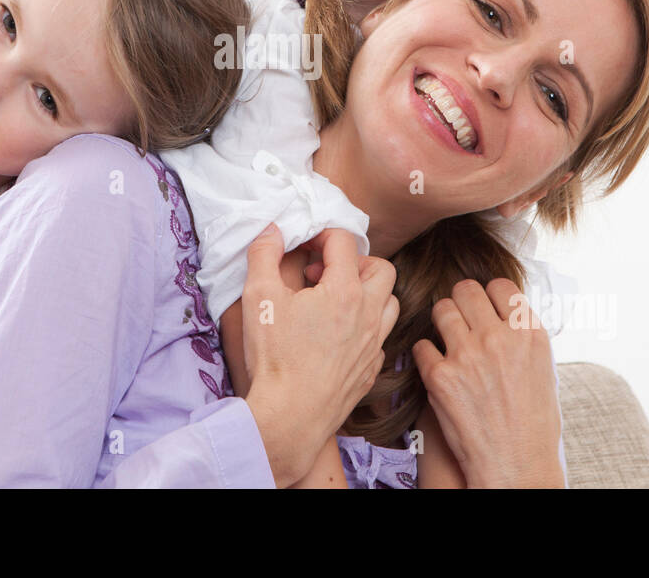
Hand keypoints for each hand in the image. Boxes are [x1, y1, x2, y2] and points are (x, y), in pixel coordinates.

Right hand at [241, 224, 398, 486]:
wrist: (290, 418)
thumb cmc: (275, 358)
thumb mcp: (258, 297)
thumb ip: (264, 254)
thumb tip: (273, 229)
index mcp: (344, 291)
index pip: (344, 242)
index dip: (321, 235)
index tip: (303, 246)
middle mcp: (369, 314)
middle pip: (382, 269)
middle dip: (355, 262)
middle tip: (324, 273)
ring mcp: (374, 344)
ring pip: (390, 303)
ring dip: (368, 293)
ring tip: (335, 301)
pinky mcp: (371, 370)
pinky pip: (380, 337)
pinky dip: (366, 327)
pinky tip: (337, 335)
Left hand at [412, 278, 563, 487]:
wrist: (516, 468)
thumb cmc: (534, 428)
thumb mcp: (545, 372)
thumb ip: (522, 339)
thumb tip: (504, 317)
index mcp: (529, 335)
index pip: (500, 286)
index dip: (490, 294)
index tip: (485, 305)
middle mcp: (499, 338)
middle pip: (466, 290)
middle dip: (461, 300)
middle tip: (460, 316)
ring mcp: (468, 355)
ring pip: (442, 309)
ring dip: (442, 321)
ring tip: (446, 338)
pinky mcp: (440, 376)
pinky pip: (422, 346)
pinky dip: (427, 356)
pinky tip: (436, 369)